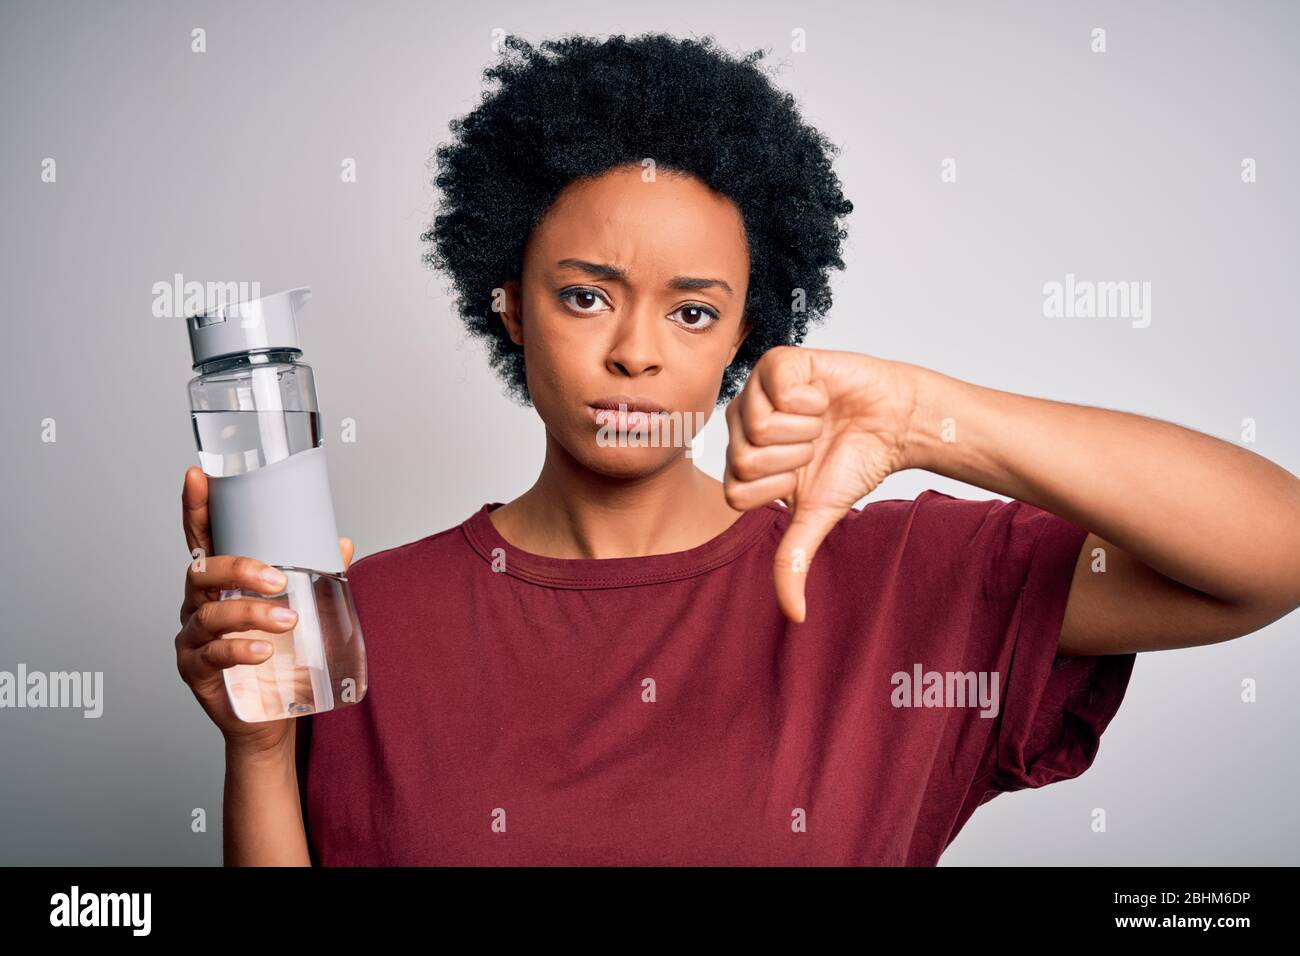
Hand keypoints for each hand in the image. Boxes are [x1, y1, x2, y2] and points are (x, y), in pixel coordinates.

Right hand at [175, 466, 354, 754]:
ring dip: (250, 613)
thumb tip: (343, 542)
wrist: (274, 718)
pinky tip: (264, 651)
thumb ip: (318, 578)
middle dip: (239, 568)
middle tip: (278, 579)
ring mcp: (193, 637)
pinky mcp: (195, 670)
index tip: (197, 476)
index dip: (197, 508)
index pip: (204, 539)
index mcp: (222, 583)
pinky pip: (210, 654)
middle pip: (202, 571)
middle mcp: (199, 604)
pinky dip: (239, 649)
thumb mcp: (305, 613)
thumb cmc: (284, 658)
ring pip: (210, 613)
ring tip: (287, 621)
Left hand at [723, 347, 917, 622]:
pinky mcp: (780, 362)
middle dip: (794, 459)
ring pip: (758, 426)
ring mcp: (757, 391)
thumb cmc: (853, 462)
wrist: (895, 422)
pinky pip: (777, 389)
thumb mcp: (818, 515)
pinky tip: (821, 397)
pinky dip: (810, 400)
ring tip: (819, 421)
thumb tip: (794, 616)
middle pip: (743, 460)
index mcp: (743, 461)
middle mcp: (742, 425)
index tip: (803, 475)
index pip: (736, 491)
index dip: (779, 487)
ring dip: (805, 430)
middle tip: (814, 445)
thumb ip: (793, 560)